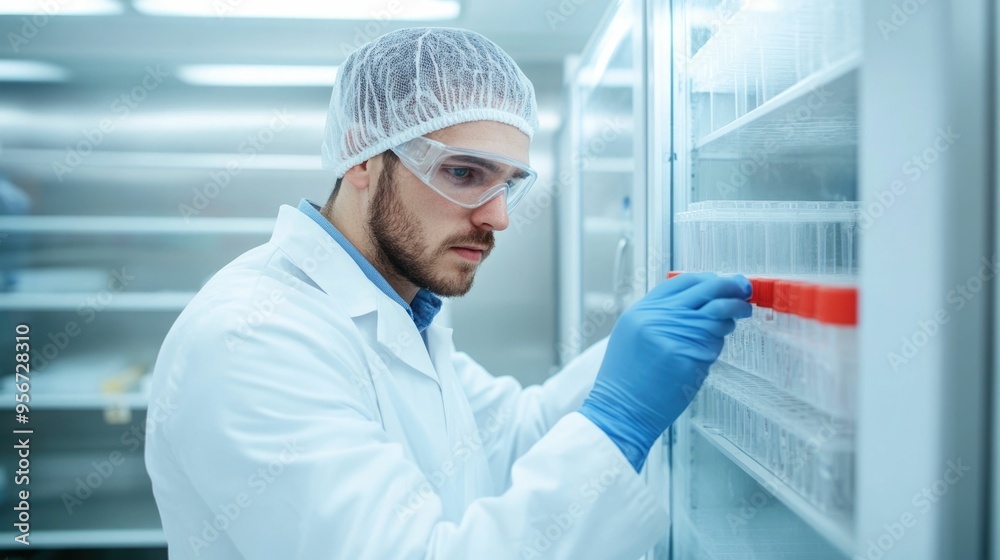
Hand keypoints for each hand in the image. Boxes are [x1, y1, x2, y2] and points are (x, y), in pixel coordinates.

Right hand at [579, 273, 751, 470]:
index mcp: (641, 310)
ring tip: (736, 318)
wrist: (620, 411)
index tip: (723, 281)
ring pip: (717, 314)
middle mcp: (657, 318)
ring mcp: (675, 336)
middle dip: (731, 287)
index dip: (709, 279)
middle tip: (744, 290)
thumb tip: (698, 302)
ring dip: (732, 315)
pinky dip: (719, 343)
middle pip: (706, 290)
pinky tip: (710, 350)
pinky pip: (716, 342)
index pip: (683, 281)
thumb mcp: (633, 335)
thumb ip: (660, 315)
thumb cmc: (627, 380)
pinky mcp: (690, 356)